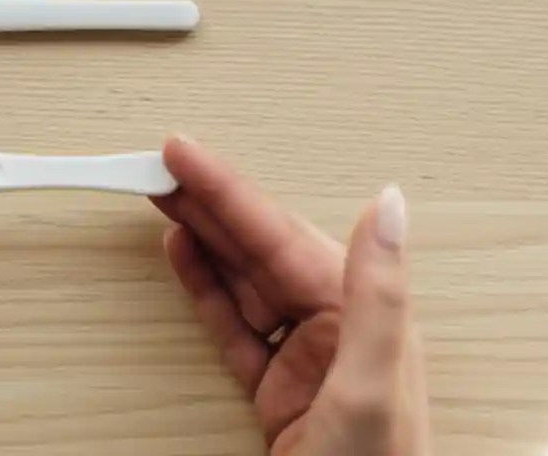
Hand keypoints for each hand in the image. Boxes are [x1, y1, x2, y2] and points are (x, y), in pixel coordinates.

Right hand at [154, 137, 429, 454]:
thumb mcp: (372, 389)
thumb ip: (377, 293)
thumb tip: (388, 203)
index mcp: (362, 317)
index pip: (282, 237)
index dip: (229, 190)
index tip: (184, 154)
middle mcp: (337, 330)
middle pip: (258, 249)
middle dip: (209, 203)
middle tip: (158, 165)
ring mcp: (305, 361)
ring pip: (243, 281)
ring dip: (203, 236)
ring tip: (162, 196)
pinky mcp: (276, 392)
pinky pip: (234, 326)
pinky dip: (204, 290)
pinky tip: (184, 256)